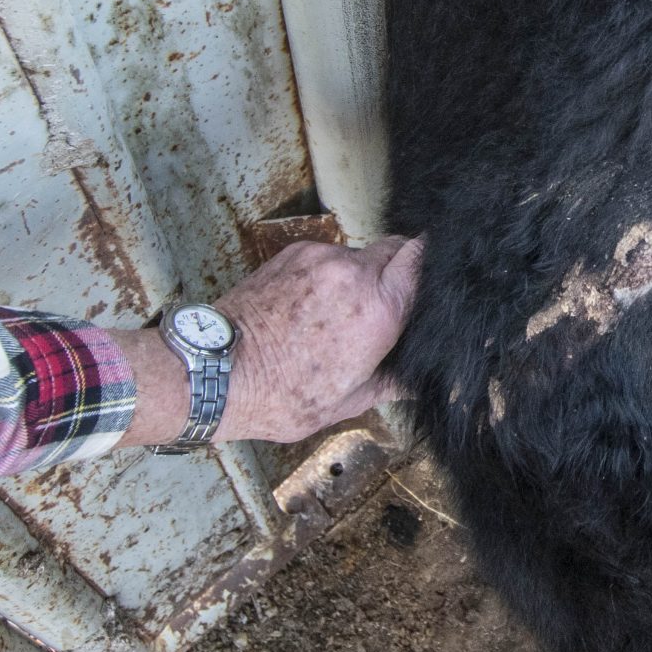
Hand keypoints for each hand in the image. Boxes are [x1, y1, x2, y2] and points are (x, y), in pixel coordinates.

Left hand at [115, 236, 423, 446]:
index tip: (433, 284)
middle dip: (400, 272)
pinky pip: (328, 256)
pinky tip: (315, 307)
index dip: (434, 266)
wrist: (217, 373)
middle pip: (398, 249)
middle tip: (390, 304)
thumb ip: (395, 381)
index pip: (423, 258)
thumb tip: (425, 379)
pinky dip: (330, 276)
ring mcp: (321, 259)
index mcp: (378, 311)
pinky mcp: (294, 254)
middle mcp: (353, 275)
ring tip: (343, 314)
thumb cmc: (280, 396)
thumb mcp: (350, 401)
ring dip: (362, 277)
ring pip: (361, 254)